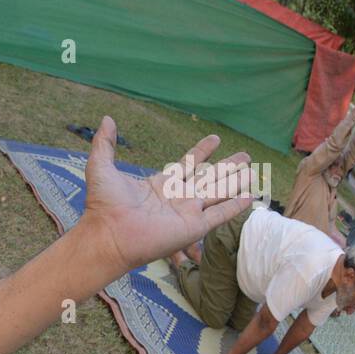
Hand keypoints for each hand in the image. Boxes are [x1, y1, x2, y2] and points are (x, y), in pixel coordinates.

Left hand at [75, 116, 252, 277]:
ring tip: (253, 171)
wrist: (108, 234)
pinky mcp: (194, 227)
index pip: (187, 164)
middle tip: (246, 155)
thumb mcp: (101, 167)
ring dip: (236, 182)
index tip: (216, 139)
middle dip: (227, 167)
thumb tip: (107, 119)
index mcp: (160, 184)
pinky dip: (235, 206)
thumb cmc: (104, 205)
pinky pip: (220, 214)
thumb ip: (105, 144)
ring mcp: (187, 213)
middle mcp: (177, 198)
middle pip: (209, 178)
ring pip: (218, 193)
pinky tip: (250, 197)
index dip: (201, 151)